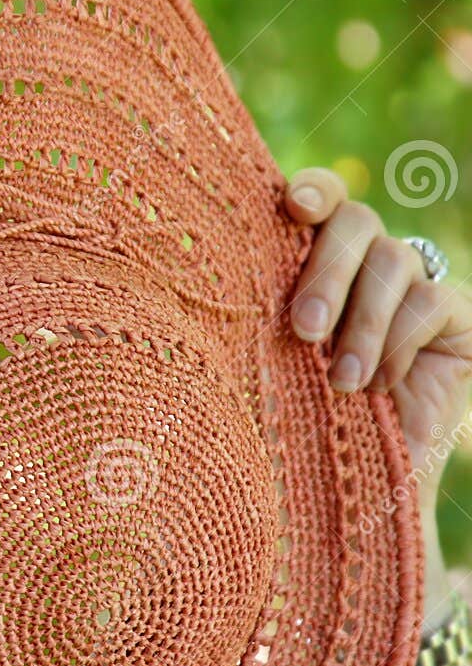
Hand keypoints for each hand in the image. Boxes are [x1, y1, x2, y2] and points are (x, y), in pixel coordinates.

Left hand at [283, 168, 471, 499]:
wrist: (355, 475)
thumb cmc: (294, 413)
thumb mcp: (267, 362)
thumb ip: (260, 316)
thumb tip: (218, 280)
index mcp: (312, 256)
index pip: (321, 198)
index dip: (313, 191)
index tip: (293, 208)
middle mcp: (365, 260)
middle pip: (357, 219)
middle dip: (327, 272)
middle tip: (305, 331)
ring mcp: (413, 284)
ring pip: (394, 260)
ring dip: (363, 323)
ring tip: (341, 381)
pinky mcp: (456, 316)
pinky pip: (431, 303)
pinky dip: (400, 343)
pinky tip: (379, 384)